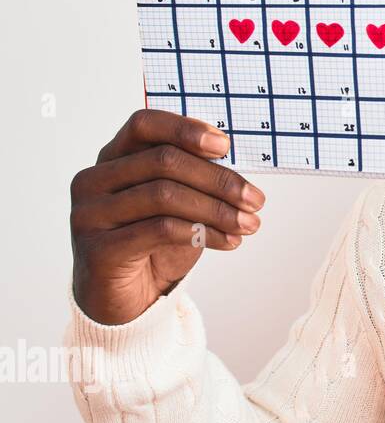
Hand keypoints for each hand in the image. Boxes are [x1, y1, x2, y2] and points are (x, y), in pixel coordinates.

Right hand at [70, 109, 264, 325]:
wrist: (127, 298)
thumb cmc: (155, 242)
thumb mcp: (177, 203)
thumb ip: (194, 177)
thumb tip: (237, 162)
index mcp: (112, 157)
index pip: (144, 124)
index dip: (186, 129)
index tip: (226, 145)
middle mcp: (94, 180)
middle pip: (163, 161)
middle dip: (218, 179)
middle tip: (256, 199)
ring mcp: (89, 214)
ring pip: (165, 195)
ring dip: (217, 209)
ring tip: (250, 224)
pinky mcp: (98, 249)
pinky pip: (160, 230)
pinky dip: (203, 233)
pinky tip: (229, 241)